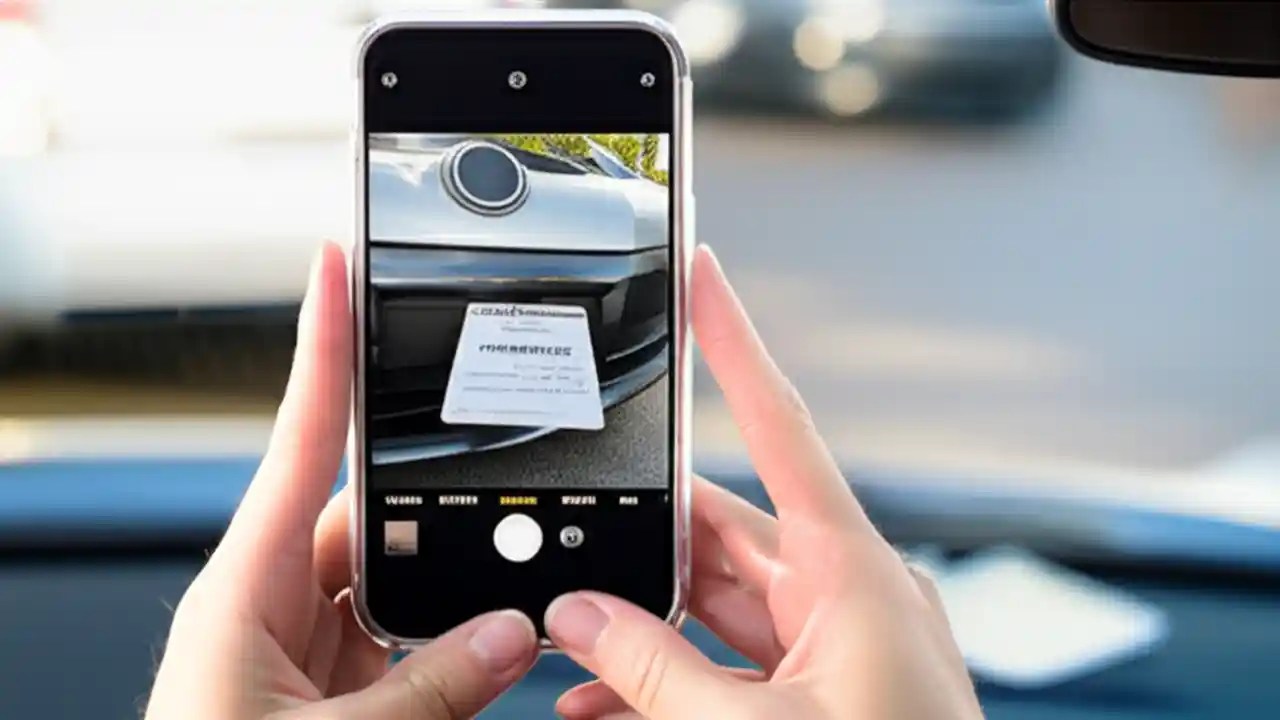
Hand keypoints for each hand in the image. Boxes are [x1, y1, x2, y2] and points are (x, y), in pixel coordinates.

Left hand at [145, 243, 537, 719]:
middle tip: (505, 508)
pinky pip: (406, 643)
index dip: (324, 347)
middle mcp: (275, 606)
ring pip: (401, 587)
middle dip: (440, 515)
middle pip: (373, 518)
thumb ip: (425, 692)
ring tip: (507, 611)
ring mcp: (308, 649)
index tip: (340, 268)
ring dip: (455, 600)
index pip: (300, 442)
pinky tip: (489, 657)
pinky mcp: (336, 690)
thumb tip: (508, 633)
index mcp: (244, 590)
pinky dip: (452, 650)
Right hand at [545, 245, 983, 719]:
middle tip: (565, 551)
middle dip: (639, 545)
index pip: (782, 426)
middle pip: (721, 534)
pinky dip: (667, 681)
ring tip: (565, 652)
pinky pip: (726, 664)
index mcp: (852, 573)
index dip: (735, 342)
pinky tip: (601, 707)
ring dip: (641, 630)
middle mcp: (843, 595)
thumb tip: (576, 617)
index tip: (702, 275)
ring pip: (713, 608)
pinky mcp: (817, 695)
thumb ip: (652, 671)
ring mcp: (830, 648)